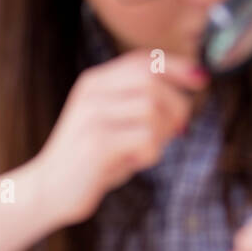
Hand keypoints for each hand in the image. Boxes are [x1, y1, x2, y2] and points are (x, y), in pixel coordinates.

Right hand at [27, 50, 208, 226]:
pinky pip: (145, 140)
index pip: (143, 60)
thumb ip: (143, 100)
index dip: (177, 66)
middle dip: (178, 105)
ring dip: (162, 134)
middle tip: (179, 130)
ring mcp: (92, 116)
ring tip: (147, 150)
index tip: (201, 79)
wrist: (50, 190)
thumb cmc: (94, 157)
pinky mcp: (97, 144)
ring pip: (152, 110)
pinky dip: (151, 154)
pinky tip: (134, 163)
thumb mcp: (116, 121)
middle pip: (152, 82)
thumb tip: (195, 80)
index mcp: (95, 82)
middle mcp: (92, 93)